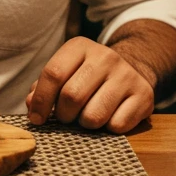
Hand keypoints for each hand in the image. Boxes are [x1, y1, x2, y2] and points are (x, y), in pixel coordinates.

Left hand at [25, 36, 155, 132]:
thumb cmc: (88, 76)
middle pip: (72, 96)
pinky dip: (108, 129)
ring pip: (93, 116)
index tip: (36, 118)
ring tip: (88, 115)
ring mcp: (127, 75)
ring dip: (85, 124)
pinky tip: (110, 116)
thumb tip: (31, 104)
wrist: (131, 71)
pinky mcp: (144, 95)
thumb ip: (45, 87)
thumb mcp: (65, 72)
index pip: (53, 73)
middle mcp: (105, 56)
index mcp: (80, 46)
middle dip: (63, 115)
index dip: (41, 100)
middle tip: (66, 117)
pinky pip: (117, 126)